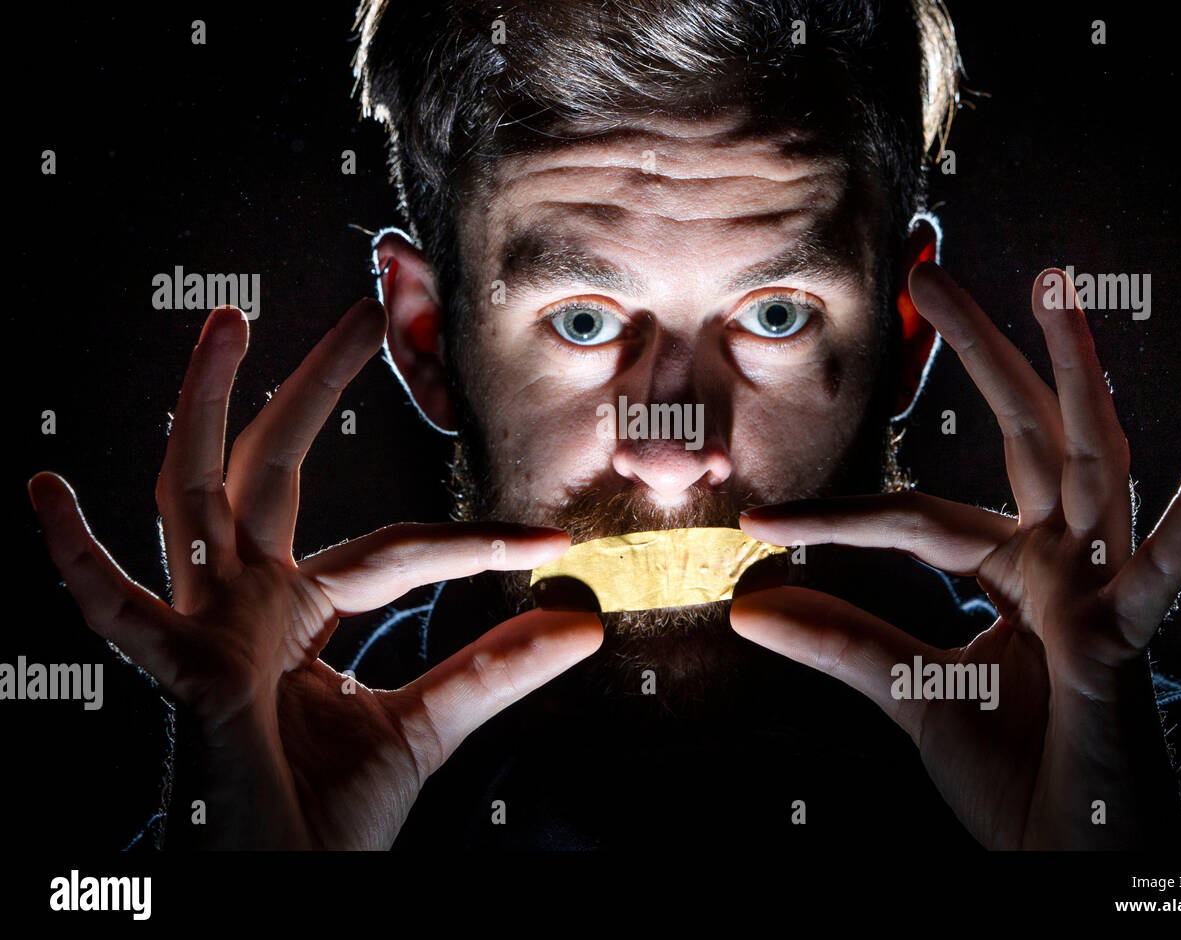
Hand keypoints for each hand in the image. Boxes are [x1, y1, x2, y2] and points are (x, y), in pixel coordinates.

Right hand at [29, 301, 602, 848]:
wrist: (286, 885)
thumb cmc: (332, 816)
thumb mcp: (427, 726)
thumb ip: (494, 668)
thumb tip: (581, 618)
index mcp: (301, 615)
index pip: (392, 549)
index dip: (472, 544)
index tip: (549, 541)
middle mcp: (248, 606)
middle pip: (272, 472)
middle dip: (310, 387)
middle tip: (362, 310)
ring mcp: (208, 630)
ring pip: (193, 496)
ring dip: (200, 409)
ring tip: (227, 326)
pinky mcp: (183, 675)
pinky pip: (114, 612)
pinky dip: (75, 557)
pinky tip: (46, 490)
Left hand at [732, 263, 1180, 848]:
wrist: (1063, 852)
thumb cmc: (1010, 770)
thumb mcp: (910, 689)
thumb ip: (840, 640)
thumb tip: (746, 603)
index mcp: (1015, 568)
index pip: (916, 515)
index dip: (837, 515)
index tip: (755, 518)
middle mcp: (1065, 561)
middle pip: (1023, 435)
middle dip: (985, 351)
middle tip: (930, 273)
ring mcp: (1103, 590)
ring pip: (1091, 464)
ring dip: (1078, 376)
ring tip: (1060, 288)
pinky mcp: (1129, 642)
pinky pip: (1170, 571)